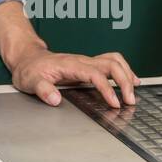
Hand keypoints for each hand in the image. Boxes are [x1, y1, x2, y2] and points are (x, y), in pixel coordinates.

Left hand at [9, 47, 140, 108]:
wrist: (27, 58)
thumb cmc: (30, 70)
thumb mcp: (30, 81)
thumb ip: (42, 89)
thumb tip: (55, 99)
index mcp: (70, 65)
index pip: (95, 74)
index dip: (106, 88)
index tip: (114, 103)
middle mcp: (81, 61)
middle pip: (110, 64)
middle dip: (124, 81)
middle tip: (129, 101)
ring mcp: (86, 62)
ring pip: (113, 61)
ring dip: (127, 74)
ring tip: (134, 91)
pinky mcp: (88, 65)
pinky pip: (111, 63)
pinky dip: (123, 70)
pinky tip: (130, 80)